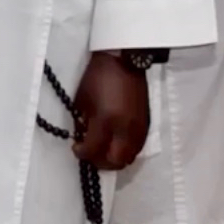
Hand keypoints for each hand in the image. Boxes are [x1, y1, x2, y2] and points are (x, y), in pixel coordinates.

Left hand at [72, 51, 150, 170]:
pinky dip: (124, 151)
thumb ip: (82, 124)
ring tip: (101, 149)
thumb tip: (82, 140)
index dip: (82, 153)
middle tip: (90, 153)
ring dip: (113, 158)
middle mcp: (125, 129)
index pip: (94, 151)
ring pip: (129, 158)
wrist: (124, 62)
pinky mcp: (147, 126)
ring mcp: (139, 129)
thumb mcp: (82, 101)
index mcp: (106, 121)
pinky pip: (137, 149)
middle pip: (115, 162)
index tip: (76, 148)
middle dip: (99, 162)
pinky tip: (114, 143)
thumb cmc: (97, 78)